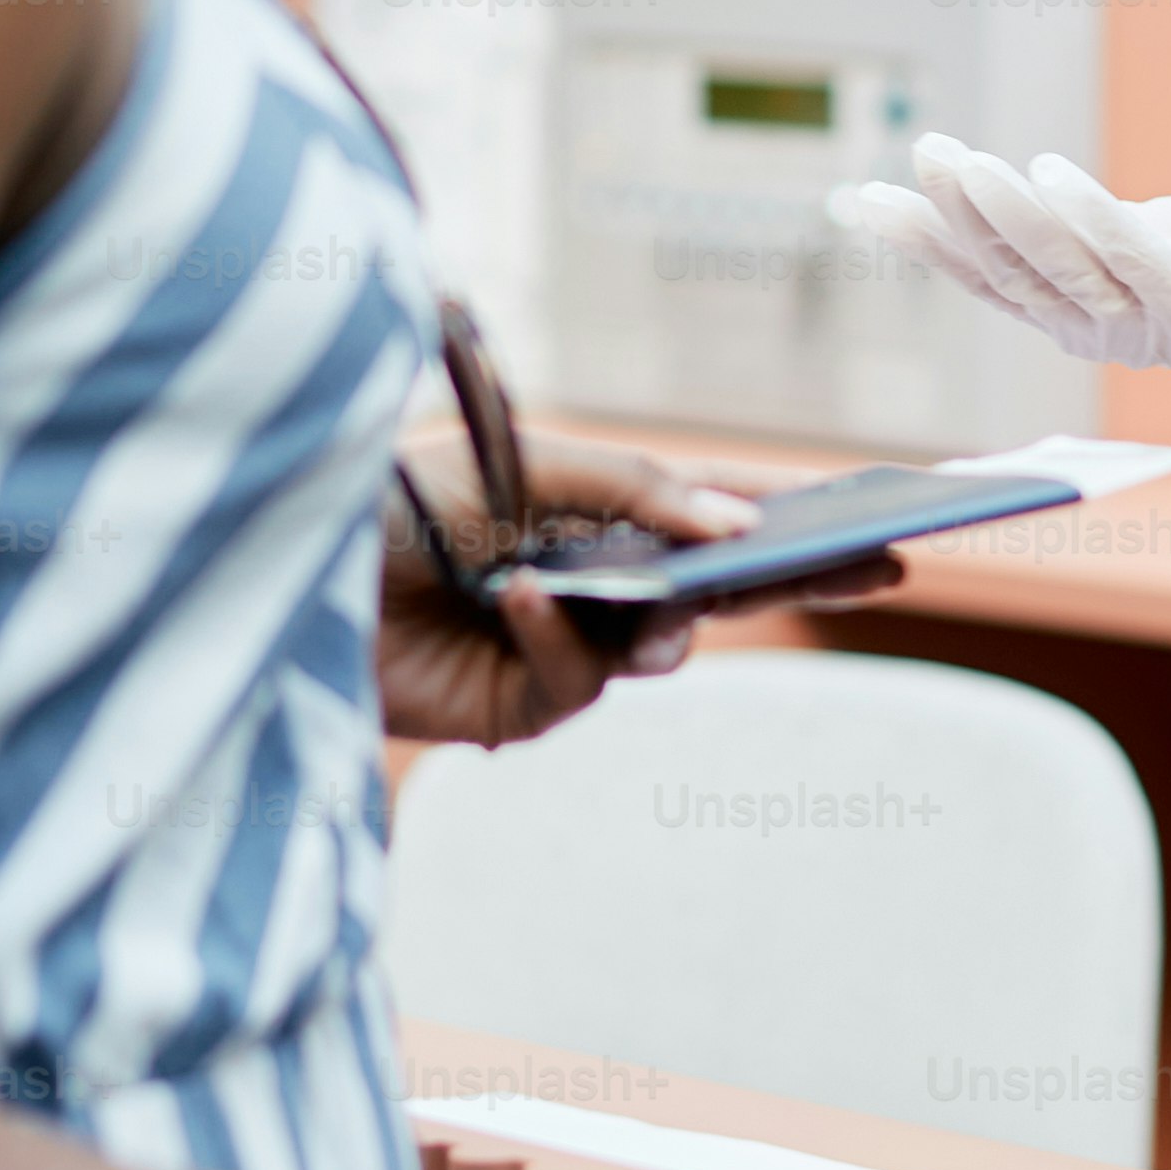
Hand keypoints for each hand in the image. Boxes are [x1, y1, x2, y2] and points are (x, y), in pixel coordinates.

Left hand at [377, 424, 905, 747]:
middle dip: (796, 578)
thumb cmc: (401, 491)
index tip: (880, 523)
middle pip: (717, 589)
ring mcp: (561, 645)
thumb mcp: (527, 461)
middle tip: (878, 569)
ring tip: (636, 601)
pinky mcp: (517, 708)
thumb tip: (740, 518)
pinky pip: (576, 686)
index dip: (793, 520)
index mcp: (598, 507)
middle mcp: (592, 577)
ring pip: (657, 651)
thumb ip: (637, 487)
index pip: (714, 513)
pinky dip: (558, 640)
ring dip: (656, 622)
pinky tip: (518, 599)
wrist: (290, 555)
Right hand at [828, 135, 1170, 386]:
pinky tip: (1050, 170)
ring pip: (1062, 267)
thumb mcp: (1128, 239)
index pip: (983, 279)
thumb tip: (967, 184)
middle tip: (919, 156)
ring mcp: (1153, 329)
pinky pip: (1136, 257)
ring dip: (1007, 212)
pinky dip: (1090, 216)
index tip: (861, 199)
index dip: (921, 240)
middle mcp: (1103, 336)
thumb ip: (1059, 231)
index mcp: (1075, 320)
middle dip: (958, 215)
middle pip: (1013, 273)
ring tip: (962, 158)